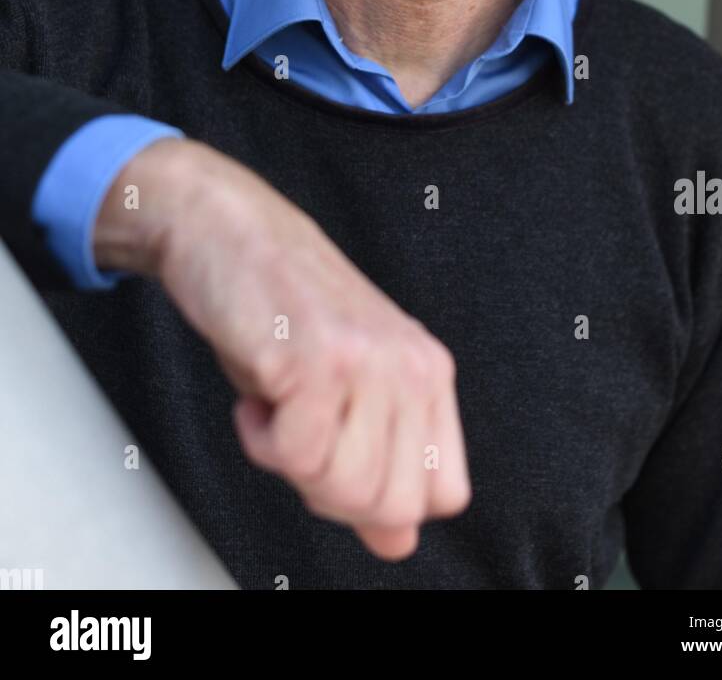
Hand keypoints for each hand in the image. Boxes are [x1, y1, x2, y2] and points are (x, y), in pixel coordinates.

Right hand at [95, 137, 471, 559]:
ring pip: (343, 488)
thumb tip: (398, 542)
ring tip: (280, 400)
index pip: (442, 493)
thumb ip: (378, 462)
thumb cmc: (281, 307)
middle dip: (329, 491)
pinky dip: (258, 437)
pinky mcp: (315, 358)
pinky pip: (292, 455)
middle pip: (390, 504)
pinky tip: (258, 389)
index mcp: (428, 373)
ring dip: (290, 461)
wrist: (228, 230)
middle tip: (300, 430)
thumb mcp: (345, 387)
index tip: (337, 457)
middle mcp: (409, 365)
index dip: (380, 501)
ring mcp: (366, 361)